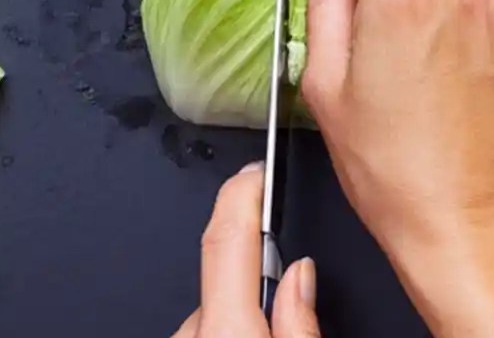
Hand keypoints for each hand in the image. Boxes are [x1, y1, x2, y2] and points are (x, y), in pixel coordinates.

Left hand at [172, 163, 320, 337]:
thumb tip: (301, 272)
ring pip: (214, 309)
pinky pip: (202, 330)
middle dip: (258, 285)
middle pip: (228, 280)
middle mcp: (191, 334)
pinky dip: (222, 332)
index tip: (258, 172)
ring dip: (238, 321)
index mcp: (227, 333)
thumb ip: (301, 324)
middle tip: (287, 321)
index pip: (228, 238)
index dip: (242, 196)